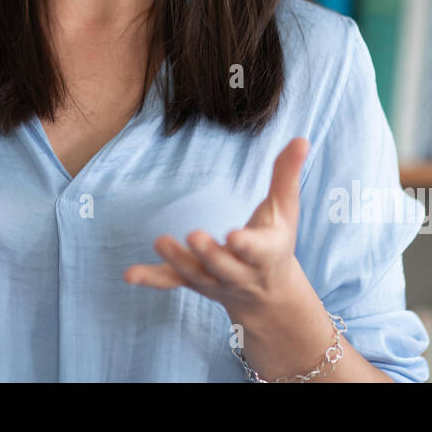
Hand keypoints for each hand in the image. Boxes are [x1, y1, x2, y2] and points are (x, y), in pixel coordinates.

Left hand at [123, 137, 309, 319]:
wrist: (267, 293)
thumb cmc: (276, 240)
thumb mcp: (285, 210)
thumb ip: (287, 175)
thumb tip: (301, 138)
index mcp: (266, 253)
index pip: (257, 250)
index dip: (247, 246)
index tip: (234, 236)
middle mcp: (240, 273)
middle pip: (223, 266)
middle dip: (210, 254)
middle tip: (194, 236)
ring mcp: (215, 281)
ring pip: (195, 274)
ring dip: (177, 260)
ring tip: (160, 242)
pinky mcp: (193, 283)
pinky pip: (172, 282)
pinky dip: (152, 279)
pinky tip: (130, 274)